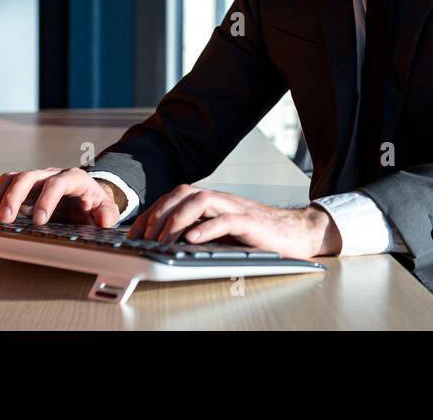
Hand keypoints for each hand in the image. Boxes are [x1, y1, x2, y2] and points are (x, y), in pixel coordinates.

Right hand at [0, 166, 120, 227]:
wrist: (87, 197)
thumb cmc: (94, 204)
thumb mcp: (107, 209)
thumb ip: (108, 214)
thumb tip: (103, 219)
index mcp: (74, 178)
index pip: (58, 183)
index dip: (47, 200)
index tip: (39, 221)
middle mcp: (52, 174)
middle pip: (29, 176)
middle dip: (14, 197)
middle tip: (5, 220)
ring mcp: (36, 179)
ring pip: (12, 178)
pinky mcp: (23, 187)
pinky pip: (3, 185)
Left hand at [127, 185, 341, 258]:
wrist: (297, 232)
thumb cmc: (260, 235)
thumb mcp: (223, 231)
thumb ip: (200, 229)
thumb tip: (168, 241)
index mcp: (213, 201)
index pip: (175, 196)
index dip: (152, 211)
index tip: (136, 232)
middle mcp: (222, 200)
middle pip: (183, 192)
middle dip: (159, 212)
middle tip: (145, 236)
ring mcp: (236, 208)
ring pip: (200, 200)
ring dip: (177, 219)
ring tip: (163, 239)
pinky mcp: (251, 223)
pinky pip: (226, 220)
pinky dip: (206, 228)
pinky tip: (191, 239)